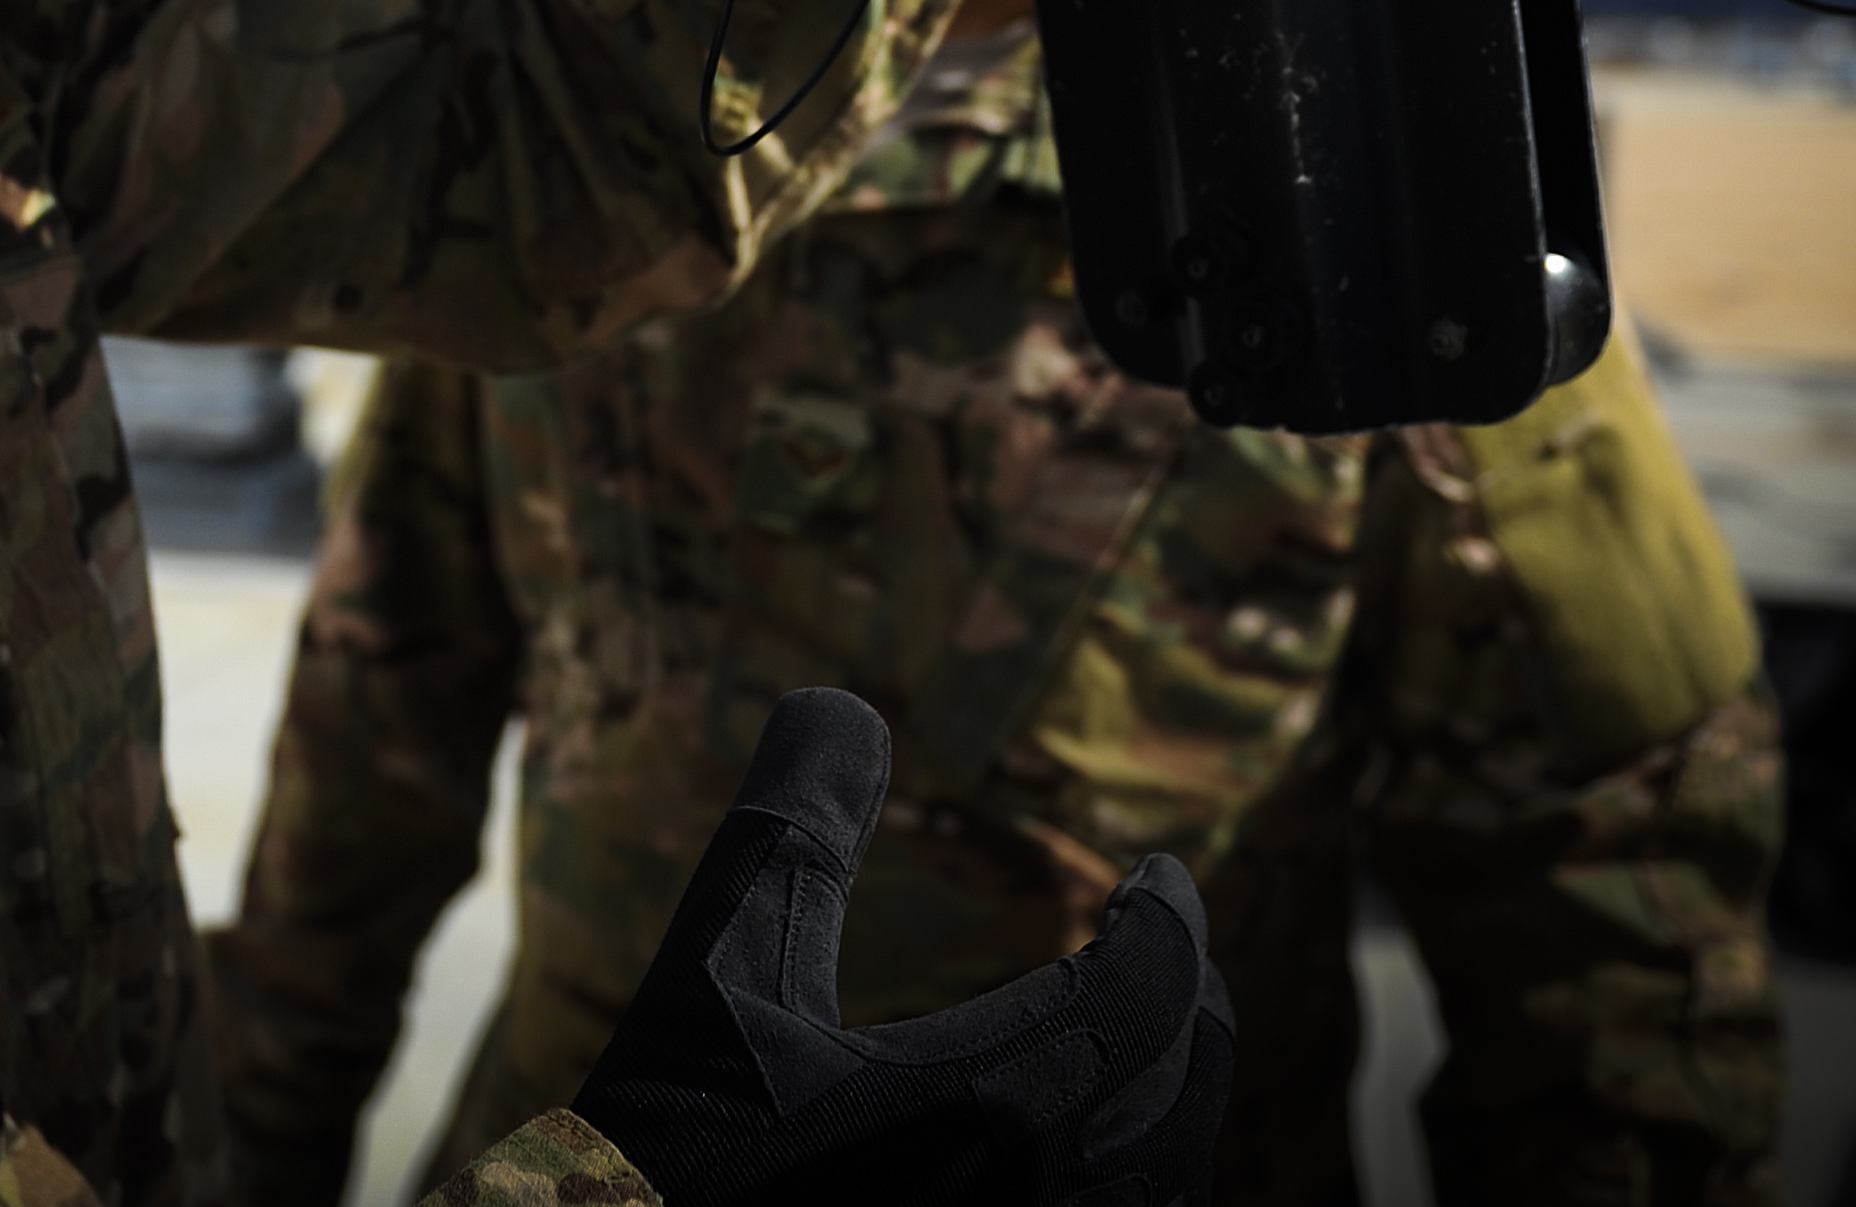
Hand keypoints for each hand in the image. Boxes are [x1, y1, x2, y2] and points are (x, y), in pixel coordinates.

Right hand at [569, 689, 1233, 1205]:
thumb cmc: (667, 1157)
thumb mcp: (715, 976)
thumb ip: (788, 835)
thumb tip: (836, 700)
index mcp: (990, 1108)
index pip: (1145, 993)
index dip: (1167, 922)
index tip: (1159, 878)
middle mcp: (1041, 1205)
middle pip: (1183, 1095)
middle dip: (1187, 1009)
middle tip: (1172, 949)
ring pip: (1169, 1186)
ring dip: (1169, 1107)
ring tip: (1143, 1050)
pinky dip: (1132, 1182)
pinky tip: (1081, 1159)